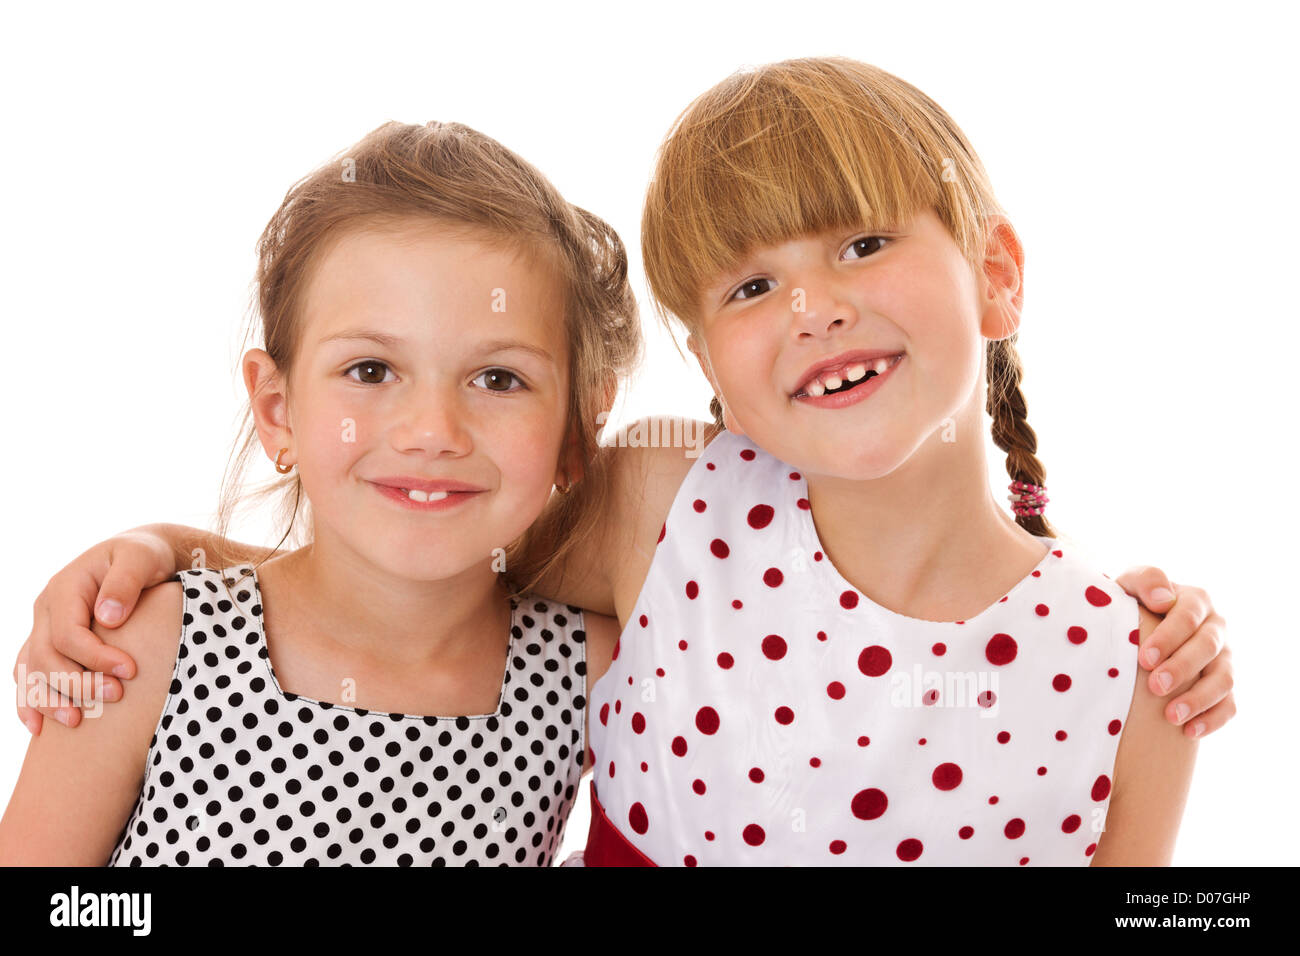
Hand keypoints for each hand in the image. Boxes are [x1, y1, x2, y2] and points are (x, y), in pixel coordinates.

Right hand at [14, 530, 175, 733]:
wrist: (140, 556)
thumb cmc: (144, 556)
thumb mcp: (141, 558)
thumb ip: (125, 582)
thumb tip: (107, 617)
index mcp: (65, 587)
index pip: (69, 634)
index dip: (95, 658)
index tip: (130, 671)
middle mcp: (46, 608)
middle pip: (47, 657)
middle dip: (77, 683)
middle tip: (116, 697)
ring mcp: (43, 626)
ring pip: (31, 670)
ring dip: (48, 699)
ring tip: (77, 721)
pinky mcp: (48, 640)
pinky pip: (28, 673)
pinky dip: (30, 700)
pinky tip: (40, 728)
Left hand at [1115, 566, 1233, 738]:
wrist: (1136, 631)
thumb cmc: (1130, 606)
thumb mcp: (1130, 586)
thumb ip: (1145, 580)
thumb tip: (1164, 599)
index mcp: (1195, 600)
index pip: (1188, 616)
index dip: (1169, 637)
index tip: (1145, 658)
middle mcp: (1215, 628)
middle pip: (1208, 647)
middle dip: (1183, 668)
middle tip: (1155, 686)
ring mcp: (1223, 658)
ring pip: (1225, 678)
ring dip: (1200, 698)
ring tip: (1171, 715)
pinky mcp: (1224, 685)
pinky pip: (1229, 705)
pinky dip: (1213, 719)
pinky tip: (1188, 732)